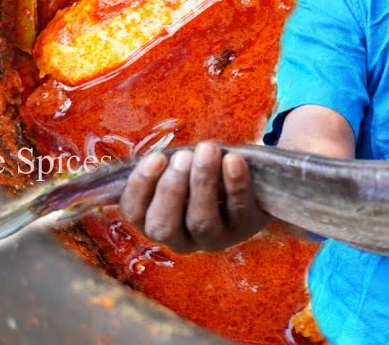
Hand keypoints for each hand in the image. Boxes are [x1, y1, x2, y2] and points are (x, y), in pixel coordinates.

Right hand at [119, 141, 270, 252]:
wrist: (253, 180)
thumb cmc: (204, 171)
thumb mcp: (180, 169)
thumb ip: (162, 166)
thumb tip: (143, 159)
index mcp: (155, 222)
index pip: (135, 213)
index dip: (140, 186)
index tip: (156, 157)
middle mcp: (182, 238)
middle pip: (164, 226)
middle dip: (170, 189)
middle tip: (182, 156)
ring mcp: (215, 237)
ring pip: (201, 220)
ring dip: (202, 183)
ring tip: (207, 150)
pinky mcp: (246, 227)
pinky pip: (239, 208)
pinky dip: (235, 183)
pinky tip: (233, 159)